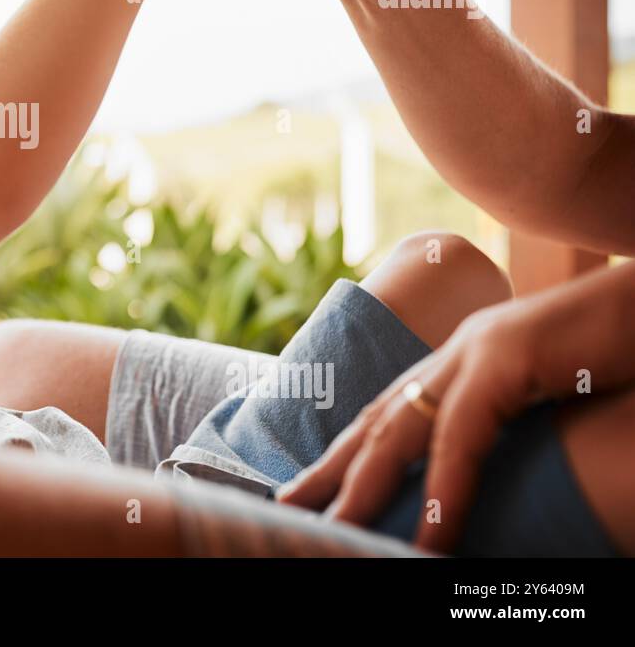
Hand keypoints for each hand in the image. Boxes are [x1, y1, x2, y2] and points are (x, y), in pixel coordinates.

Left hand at [275, 298, 543, 552]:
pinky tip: (428, 540)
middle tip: (286, 508)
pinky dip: (441, 493)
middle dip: (329, 472)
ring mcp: (480, 347)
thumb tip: (495, 475)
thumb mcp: (557, 397)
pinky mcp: (510, 357)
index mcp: (466, 358)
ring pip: (398, 430)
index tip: (309, 491)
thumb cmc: (632, 349)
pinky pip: (461, 436)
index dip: (349, 455)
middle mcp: (460, 348)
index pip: (393, 412)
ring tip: (331, 532)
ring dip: (359, 487)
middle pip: (378, 421)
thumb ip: (515, 430)